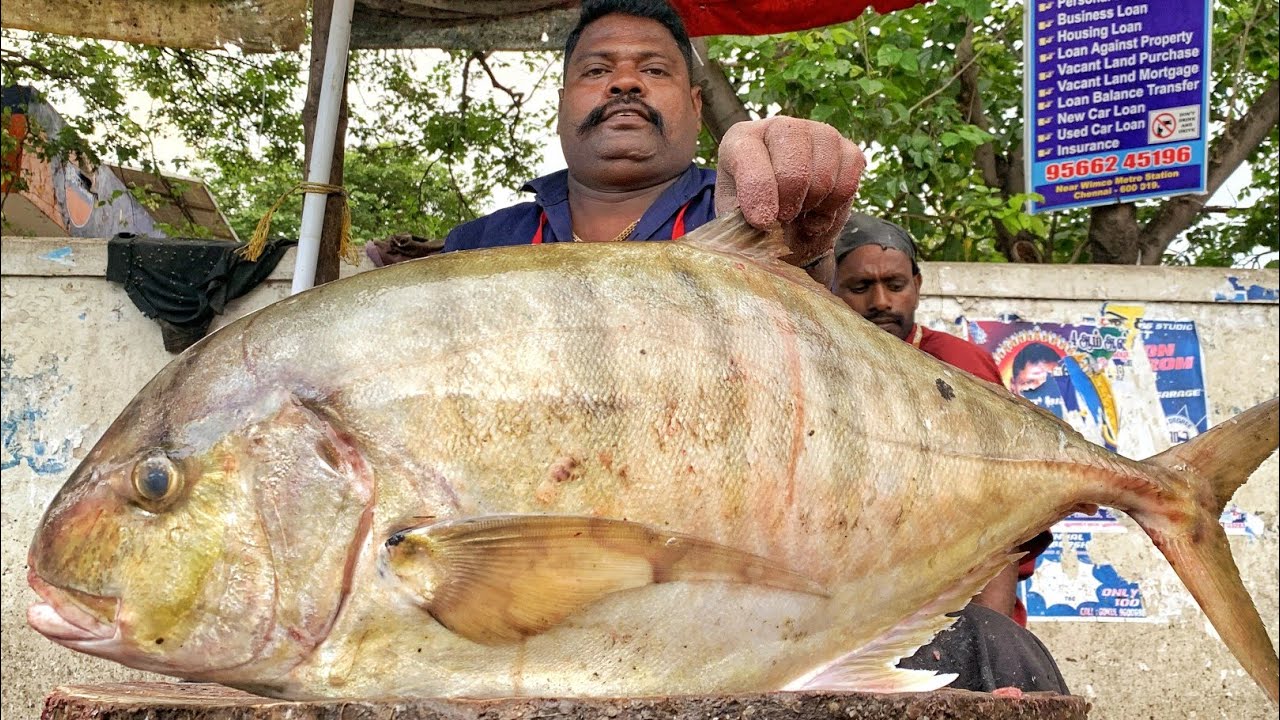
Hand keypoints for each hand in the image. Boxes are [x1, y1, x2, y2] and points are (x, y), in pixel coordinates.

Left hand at [714, 117, 865, 270]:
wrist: (786, 226)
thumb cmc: (754, 220)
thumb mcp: (733, 223)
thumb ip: (739, 222)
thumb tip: (763, 225)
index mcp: (742, 139)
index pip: (748, 155)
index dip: (758, 192)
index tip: (762, 223)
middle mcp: (781, 127)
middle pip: (793, 167)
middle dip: (790, 202)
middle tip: (783, 218)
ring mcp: (818, 133)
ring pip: (824, 176)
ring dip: (812, 206)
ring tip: (798, 213)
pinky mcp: (848, 150)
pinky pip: (848, 183)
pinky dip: (833, 208)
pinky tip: (818, 211)